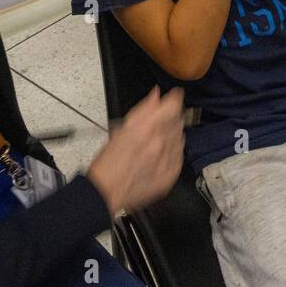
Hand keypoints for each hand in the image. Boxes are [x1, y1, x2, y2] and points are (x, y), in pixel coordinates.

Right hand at [87, 85, 185, 214]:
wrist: (106, 191)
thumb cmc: (108, 162)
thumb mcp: (121, 129)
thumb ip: (143, 110)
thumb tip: (155, 95)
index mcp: (146, 130)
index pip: (172, 107)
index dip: (175, 99)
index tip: (174, 96)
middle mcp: (159, 145)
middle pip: (177, 122)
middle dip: (171, 118)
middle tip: (159, 122)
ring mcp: (166, 161)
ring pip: (179, 138)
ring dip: (171, 135)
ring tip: (155, 141)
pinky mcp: (169, 176)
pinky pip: (179, 157)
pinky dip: (172, 152)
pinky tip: (160, 154)